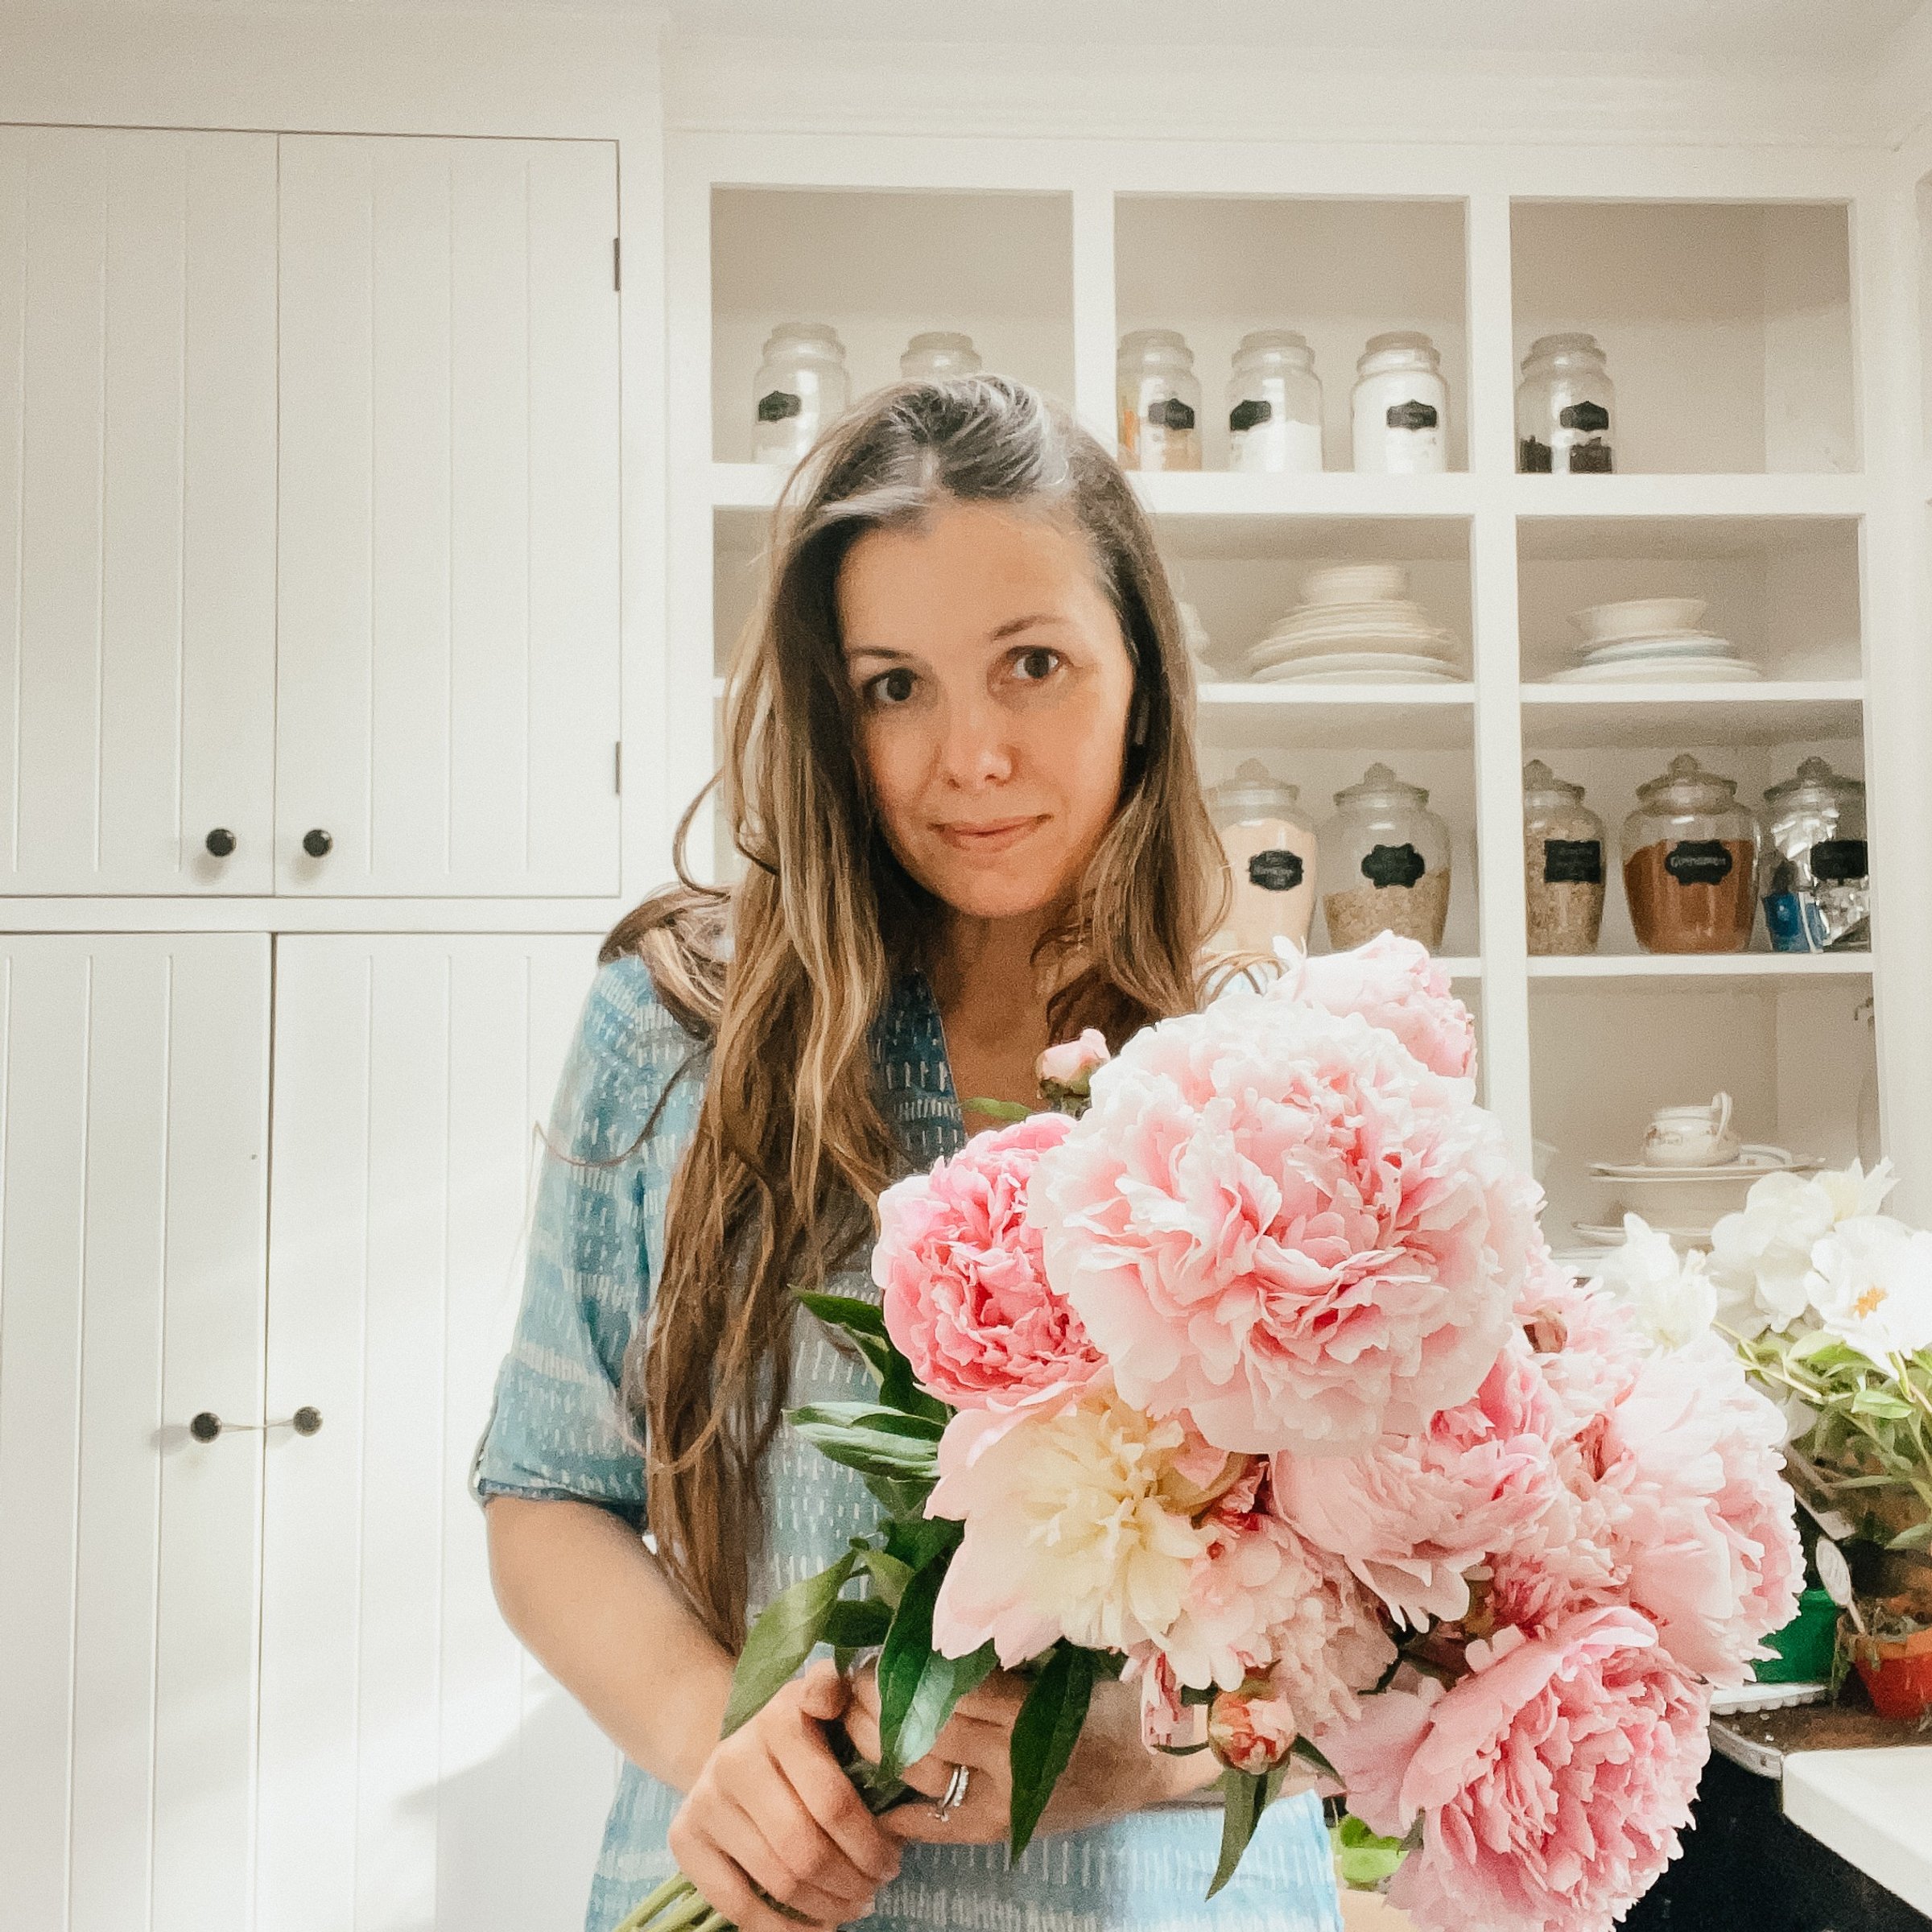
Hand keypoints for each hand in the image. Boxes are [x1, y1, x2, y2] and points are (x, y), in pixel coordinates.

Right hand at [667, 1660, 903, 1931]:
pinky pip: (737, 1904)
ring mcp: (706, 1797)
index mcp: (782, 1716)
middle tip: (876, 1887)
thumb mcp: (839, 1714)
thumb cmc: (808, 1738)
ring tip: (853, 1903)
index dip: (871, 1844)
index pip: (834, 1801)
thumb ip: (869, 1729)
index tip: (892, 1859)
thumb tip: (900, 1788)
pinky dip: (783, 1930)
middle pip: (806, 1848)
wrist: (737, 1748)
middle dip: (853, 1880)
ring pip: (778, 1879)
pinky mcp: (684, 1836)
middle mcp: (737, 1754)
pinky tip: (817, 1926)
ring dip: (827, 1906)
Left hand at [843, 1666, 1218, 1847]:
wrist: (1146, 1762)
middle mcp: (1013, 1758)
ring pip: (923, 1774)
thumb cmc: (1105, 1698)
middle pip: (927, 1731)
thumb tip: (924, 1635)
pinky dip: (899, 1813)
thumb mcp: (1058, 1666)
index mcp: (1030, 1707)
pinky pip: (936, 1825)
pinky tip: (872, 1797)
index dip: (902, 1673)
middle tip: (849, 1684)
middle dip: (877, 1708)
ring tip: (853, 1724)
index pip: (949, 1690)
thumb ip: (998, 1659)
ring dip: (878, 1750)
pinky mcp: (1000, 1829)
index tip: (872, 1652)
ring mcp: (1005, 1800)